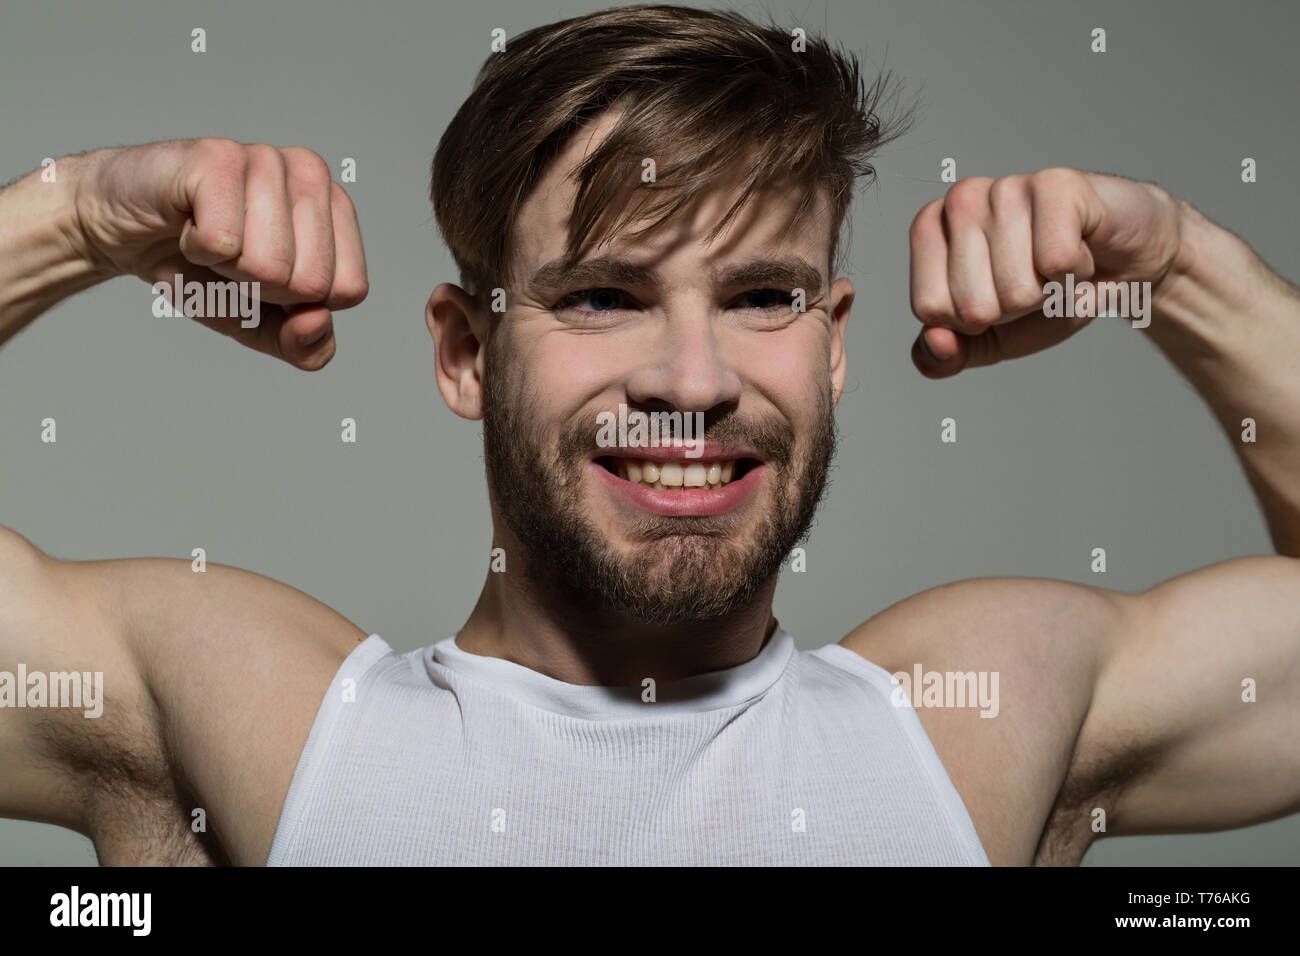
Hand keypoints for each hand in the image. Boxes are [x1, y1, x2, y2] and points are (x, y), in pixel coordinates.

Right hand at [70, 139, 367, 369]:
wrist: (119, 232)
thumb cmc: (197, 267)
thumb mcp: (259, 324)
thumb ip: (303, 345)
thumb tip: (318, 321)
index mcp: (336, 209)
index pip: (348, 290)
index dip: (298, 304)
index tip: (264, 278)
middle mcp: (311, 175)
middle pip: (312, 282)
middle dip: (261, 289)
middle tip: (230, 258)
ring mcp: (266, 159)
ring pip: (270, 265)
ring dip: (225, 268)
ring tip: (208, 239)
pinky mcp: (217, 156)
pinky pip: (224, 243)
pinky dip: (195, 250)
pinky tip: (185, 224)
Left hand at [908, 168, 1183, 377]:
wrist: (1122, 265)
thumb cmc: (1047, 294)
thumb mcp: (986, 340)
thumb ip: (943, 356)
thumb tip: (936, 343)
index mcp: (929, 229)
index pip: (930, 309)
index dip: (972, 323)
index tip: (995, 297)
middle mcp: (960, 200)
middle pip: (972, 305)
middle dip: (1013, 311)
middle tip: (1034, 281)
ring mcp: (1006, 186)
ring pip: (1017, 289)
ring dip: (1050, 293)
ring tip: (1057, 266)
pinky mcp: (1056, 184)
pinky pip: (1057, 263)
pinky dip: (1077, 275)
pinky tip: (1082, 251)